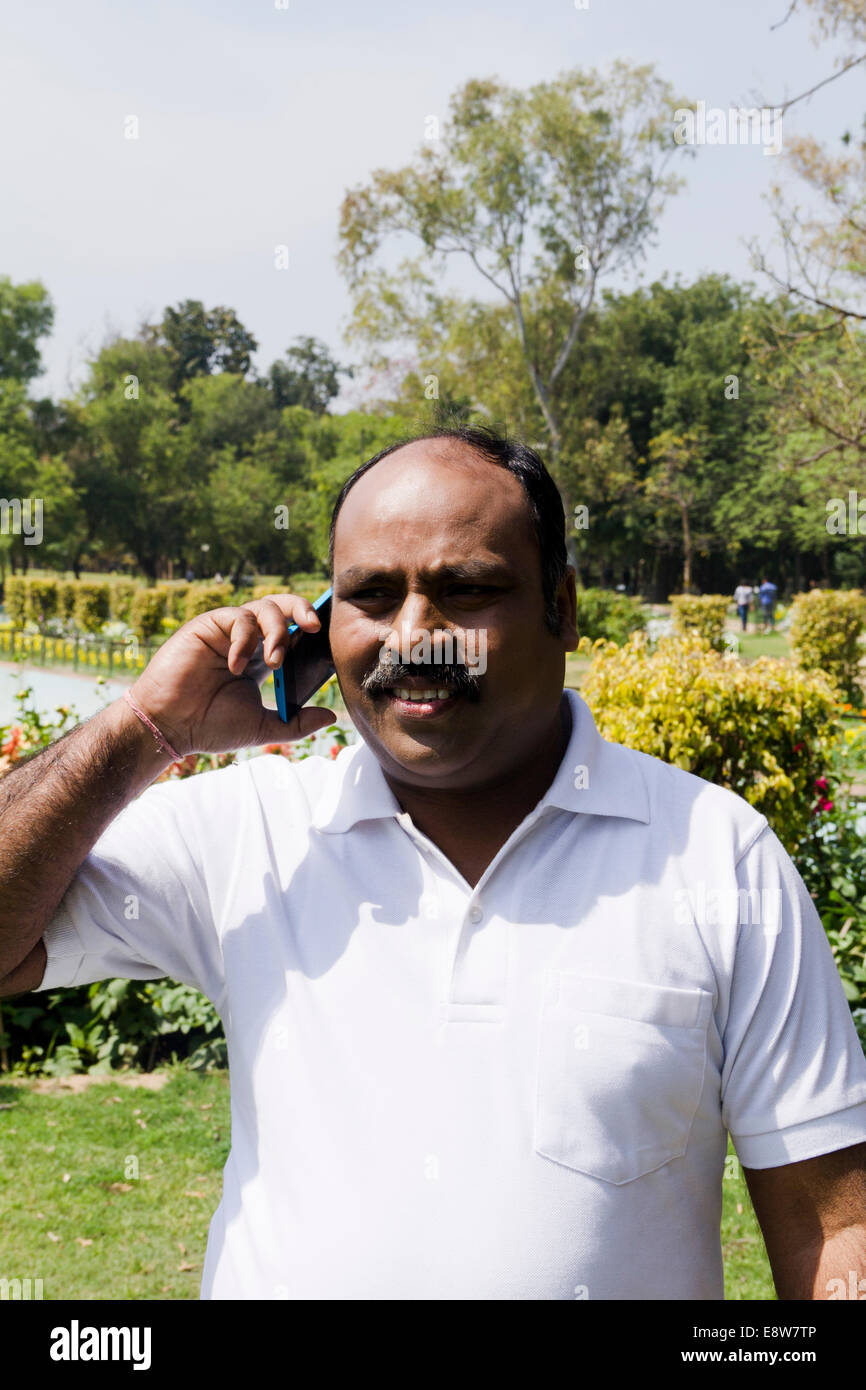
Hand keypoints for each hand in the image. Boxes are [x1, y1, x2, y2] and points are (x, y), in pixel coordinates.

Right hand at [126, 594, 335, 754]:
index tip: (328, 638)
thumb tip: (332, 716)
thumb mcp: (263, 726)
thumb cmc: (210, 726)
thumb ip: (297, 723)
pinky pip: (238, 617)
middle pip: (283, 607)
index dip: (311, 629)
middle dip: (303, 610)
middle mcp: (247, 640)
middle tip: (315, 627)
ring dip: (277, 631)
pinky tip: (236, 666)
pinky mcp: (209, 625)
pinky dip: (244, 639)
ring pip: (265, 607)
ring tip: (274, 661)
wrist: (170, 726)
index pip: (295, 632)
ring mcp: (228, 631)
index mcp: (261, 659)